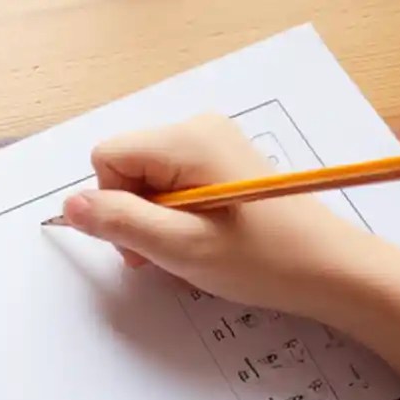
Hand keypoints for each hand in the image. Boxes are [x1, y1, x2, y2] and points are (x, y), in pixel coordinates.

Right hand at [61, 114, 385, 319]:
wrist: (329, 269)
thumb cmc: (263, 259)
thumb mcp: (179, 247)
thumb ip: (119, 222)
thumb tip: (69, 206)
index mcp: (186, 140)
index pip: (107, 158)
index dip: (114, 205)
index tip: (149, 238)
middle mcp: (198, 129)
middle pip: (125, 168)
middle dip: (134, 215)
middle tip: (170, 250)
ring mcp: (212, 144)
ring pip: (145, 180)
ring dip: (154, 221)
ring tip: (190, 248)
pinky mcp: (221, 162)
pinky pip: (170, 184)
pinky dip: (175, 217)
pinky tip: (202, 239)